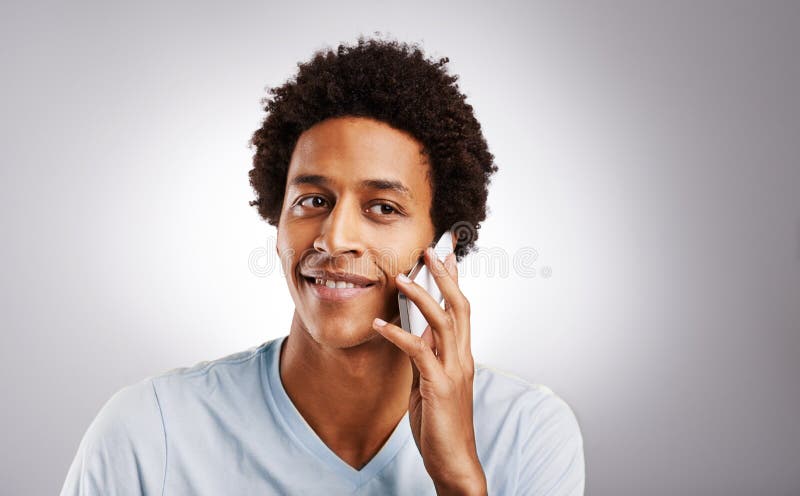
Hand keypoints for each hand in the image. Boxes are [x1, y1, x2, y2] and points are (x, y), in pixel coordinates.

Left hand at [373, 247, 486, 495]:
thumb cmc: (440, 423)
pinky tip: (381, 325)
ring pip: (444, 323)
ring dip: (423, 297)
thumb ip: (425, 356)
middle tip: (430, 250)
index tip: (445, 254)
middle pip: (460, 306)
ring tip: (401, 278)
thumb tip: (413, 332)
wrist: (453, 460)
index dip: (454, 280)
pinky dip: (399, 335)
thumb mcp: (430, 382)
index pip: (462, 309)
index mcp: (462, 355)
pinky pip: (420, 352)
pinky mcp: (440, 387)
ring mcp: (454, 371)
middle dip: (444, 276)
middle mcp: (463, 358)